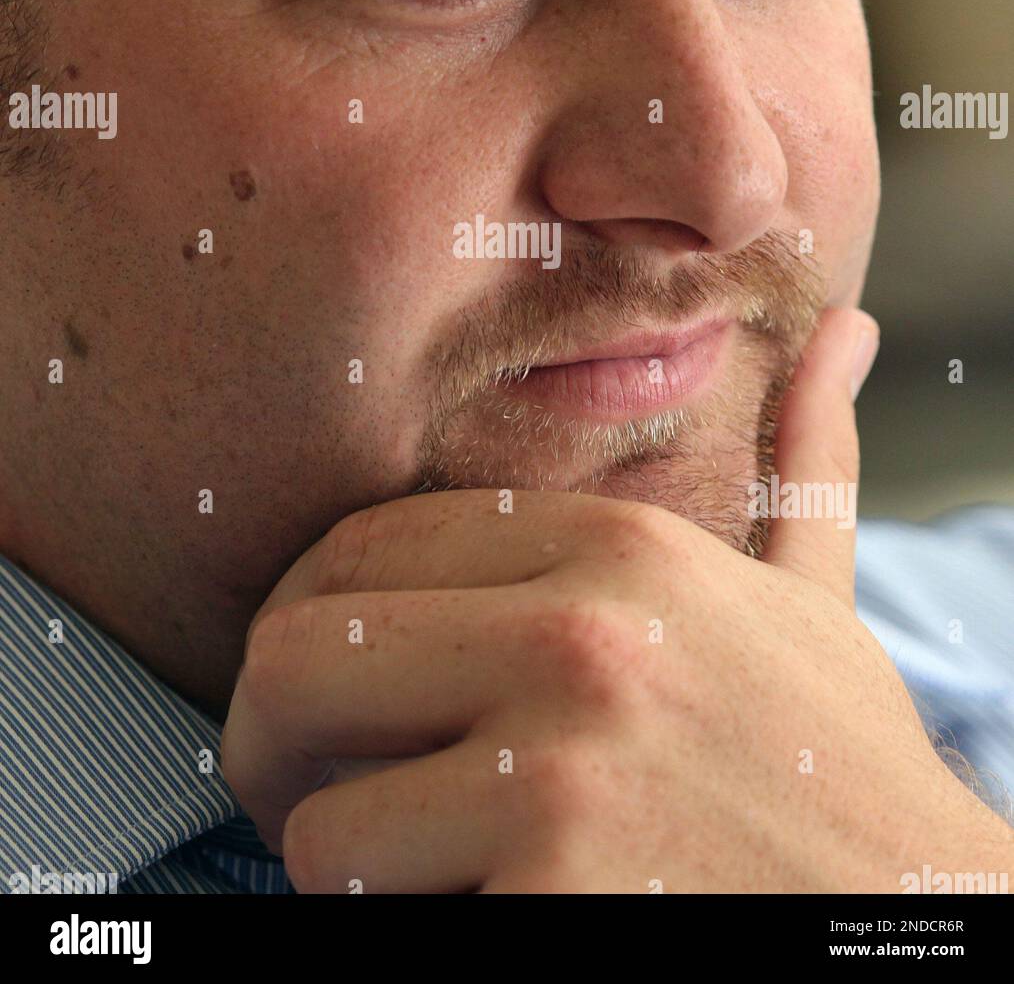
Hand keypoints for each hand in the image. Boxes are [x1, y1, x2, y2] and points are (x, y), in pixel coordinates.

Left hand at [221, 308, 1011, 891]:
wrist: (924, 918)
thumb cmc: (839, 767)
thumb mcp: (816, 600)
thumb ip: (804, 462)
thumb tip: (845, 333)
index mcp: (619, 548)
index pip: (360, 546)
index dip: (303, 622)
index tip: (323, 694)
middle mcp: (583, 638)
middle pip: (292, 658)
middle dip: (269, 742)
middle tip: (307, 792)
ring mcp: (566, 774)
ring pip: (321, 824)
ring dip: (349, 866)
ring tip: (423, 870)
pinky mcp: (554, 901)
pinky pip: (377, 926)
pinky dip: (410, 933)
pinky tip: (492, 918)